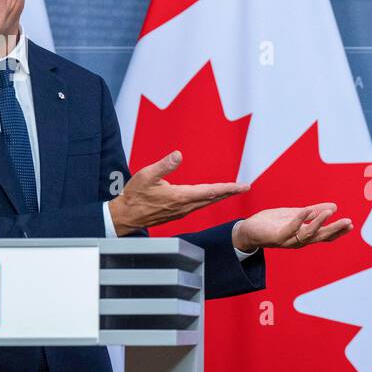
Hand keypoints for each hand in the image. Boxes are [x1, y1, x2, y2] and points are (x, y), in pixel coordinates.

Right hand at [108, 150, 248, 235]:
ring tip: (233, 190)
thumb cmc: (134, 195)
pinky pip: (199, 205)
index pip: (210, 191)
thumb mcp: (146, 175)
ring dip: (221, 196)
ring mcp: (182, 211)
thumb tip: (178, 155)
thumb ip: (164, 165)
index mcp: (180, 196)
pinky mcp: (178, 212)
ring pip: (207, 202)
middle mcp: (185, 206)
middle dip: (230, 192)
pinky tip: (212, 196)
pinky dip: (210, 199)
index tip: (242, 186)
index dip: (228, 188)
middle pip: (213, 198)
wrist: (126, 216)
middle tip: (245, 187)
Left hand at [232, 203, 352, 250]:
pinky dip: (299, 219)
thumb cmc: (273, 223)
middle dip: (334, 230)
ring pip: (307, 234)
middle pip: (320, 237)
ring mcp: (288, 240)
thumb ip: (314, 211)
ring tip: (329, 212)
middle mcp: (298, 241)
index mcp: (304, 235)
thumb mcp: (296, 214)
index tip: (351, 225)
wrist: (249, 229)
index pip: (324, 235)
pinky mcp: (277, 237)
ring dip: (319, 223)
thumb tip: (334, 207)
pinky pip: (291, 228)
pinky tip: (307, 209)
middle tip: (348, 222)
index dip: (338, 231)